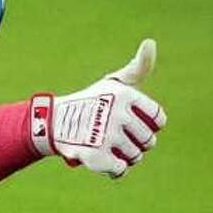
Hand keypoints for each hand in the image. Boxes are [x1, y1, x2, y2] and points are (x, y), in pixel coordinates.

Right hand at [48, 38, 164, 176]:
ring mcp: (107, 136)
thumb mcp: (114, 83)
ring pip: (135, 157)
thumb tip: (150, 42)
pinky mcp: (96, 156)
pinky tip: (105, 160)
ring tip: (110, 148)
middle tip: (119, 138)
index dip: (149, 125)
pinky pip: (120, 170)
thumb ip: (138, 68)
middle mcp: (118, 114)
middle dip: (137, 143)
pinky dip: (114, 170)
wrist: (54, 122)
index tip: (133, 123)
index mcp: (127, 96)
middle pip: (148, 141)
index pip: (158, 120)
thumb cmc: (91, 102)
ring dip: (125, 157)